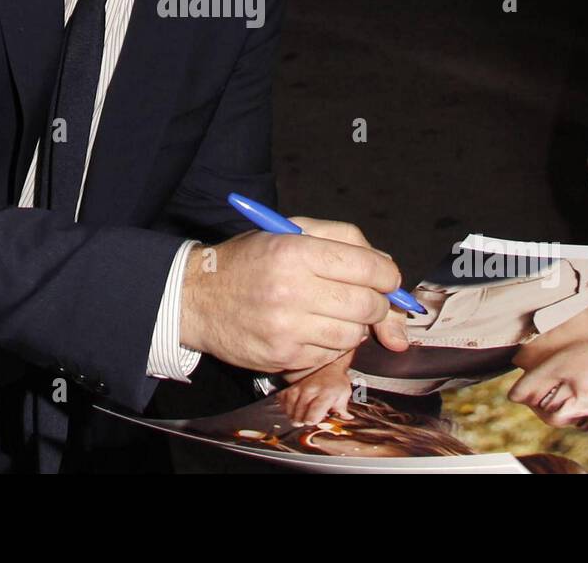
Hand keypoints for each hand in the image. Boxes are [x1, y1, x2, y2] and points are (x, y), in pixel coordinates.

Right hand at [180, 217, 408, 374]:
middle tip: (366, 300)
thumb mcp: (290, 231)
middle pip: (368, 306)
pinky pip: (330, 355)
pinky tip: (311, 329)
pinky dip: (330, 344)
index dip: (388, 276)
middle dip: (377, 305)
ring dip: (353, 326)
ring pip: (353, 335)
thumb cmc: (251, 260)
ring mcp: (287, 328)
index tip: (387, 280)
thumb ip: (344, 241)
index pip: (370, 268)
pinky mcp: (283, 356)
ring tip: (331, 312)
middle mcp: (291, 290)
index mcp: (295, 251)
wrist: (197, 297)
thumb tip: (390, 273)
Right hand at [278, 348, 356, 424]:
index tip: (314, 420)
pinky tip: (293, 406)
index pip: (312, 416)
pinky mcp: (289, 384)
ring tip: (300, 415)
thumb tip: (344, 419)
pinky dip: (286, 406)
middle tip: (307, 418)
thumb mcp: (344, 393)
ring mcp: (297, 387)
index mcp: (325, 394)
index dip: (312, 421)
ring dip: (293, 415)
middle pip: (299, 416)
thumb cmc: (335, 378)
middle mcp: (310, 390)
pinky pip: (282, 401)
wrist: (327, 361)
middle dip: (303, 421)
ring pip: (289, 410)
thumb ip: (342, 409)